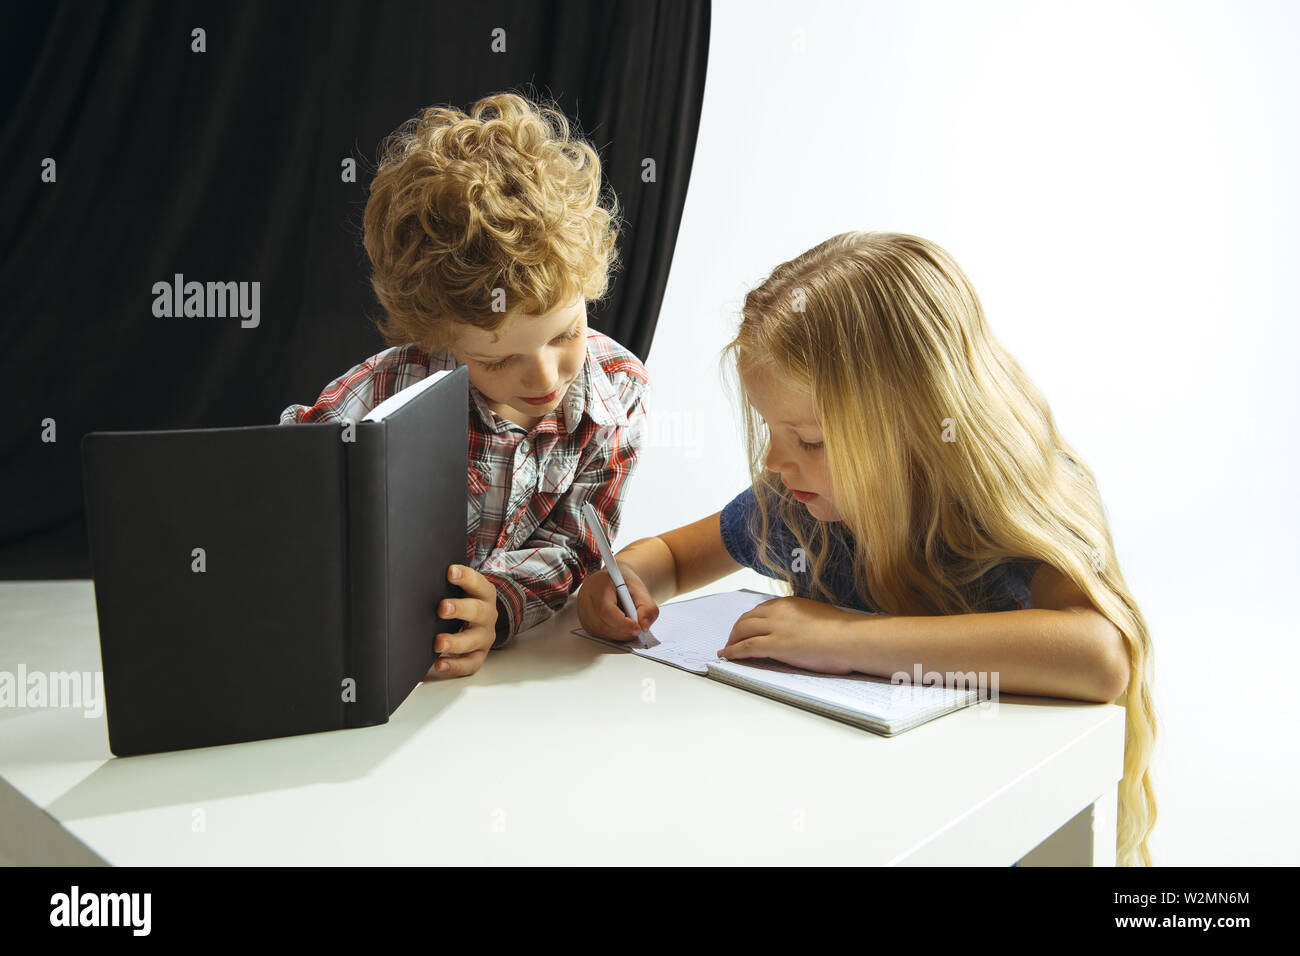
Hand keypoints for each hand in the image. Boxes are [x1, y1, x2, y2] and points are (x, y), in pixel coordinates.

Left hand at [427, 564, 497, 677]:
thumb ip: (445, 584)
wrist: (480, 621)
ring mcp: (484, 637)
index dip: (466, 577)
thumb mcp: (461, 589)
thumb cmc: (464, 602)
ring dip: (455, 642)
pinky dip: (454, 666)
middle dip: (460, 609)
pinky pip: (469, 664)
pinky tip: (439, 664)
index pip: (478, 583)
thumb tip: (414, 576)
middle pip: (478, 611)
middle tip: (442, 608)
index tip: (450, 572)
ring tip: (438, 643)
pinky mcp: (479, 655)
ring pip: (473, 641)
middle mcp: (487, 615)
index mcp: (484, 594)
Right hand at [576, 566, 657, 640]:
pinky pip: (600, 635)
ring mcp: (584, 613)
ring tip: (631, 624)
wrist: (617, 581)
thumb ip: (647, 607)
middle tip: (638, 628)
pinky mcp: (586, 623)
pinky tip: (622, 626)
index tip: (638, 628)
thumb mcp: (641, 590)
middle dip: (624, 631)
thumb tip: (644, 626)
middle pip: (603, 624)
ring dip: (621, 634)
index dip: (622, 623)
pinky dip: (615, 635)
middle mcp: (586, 599)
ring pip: (602, 633)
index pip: (605, 609)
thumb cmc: (626, 584)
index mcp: (597, 585)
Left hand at [716, 596, 859, 673]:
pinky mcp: (776, 646)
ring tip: (727, 648)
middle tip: (732, 640)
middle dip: (736, 630)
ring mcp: (776, 628)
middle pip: (746, 618)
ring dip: (732, 640)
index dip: (749, 620)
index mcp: (789, 603)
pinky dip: (733, 651)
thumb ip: (803, 619)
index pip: (761, 609)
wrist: (851, 639)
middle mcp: (779, 612)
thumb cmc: (843, 632)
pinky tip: (727, 656)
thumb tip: (799, 629)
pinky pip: (746, 647)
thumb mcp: (818, 617)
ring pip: (742, 631)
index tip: (745, 627)